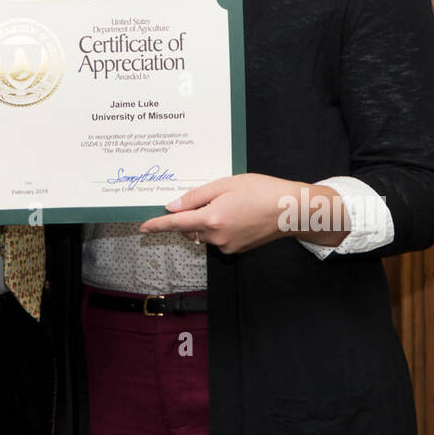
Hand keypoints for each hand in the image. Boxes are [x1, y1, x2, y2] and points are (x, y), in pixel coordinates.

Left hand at [139, 174, 295, 255]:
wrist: (290, 210)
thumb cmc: (260, 191)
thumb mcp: (225, 185)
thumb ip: (196, 197)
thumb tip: (173, 207)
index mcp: (211, 219)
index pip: (176, 224)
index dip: (158, 225)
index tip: (143, 228)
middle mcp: (217, 237)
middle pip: (189, 229)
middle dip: (188, 216)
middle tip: (206, 198)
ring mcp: (227, 246)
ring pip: (203, 234)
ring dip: (204, 221)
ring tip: (228, 203)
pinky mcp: (236, 249)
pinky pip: (217, 238)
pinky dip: (218, 227)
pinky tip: (235, 214)